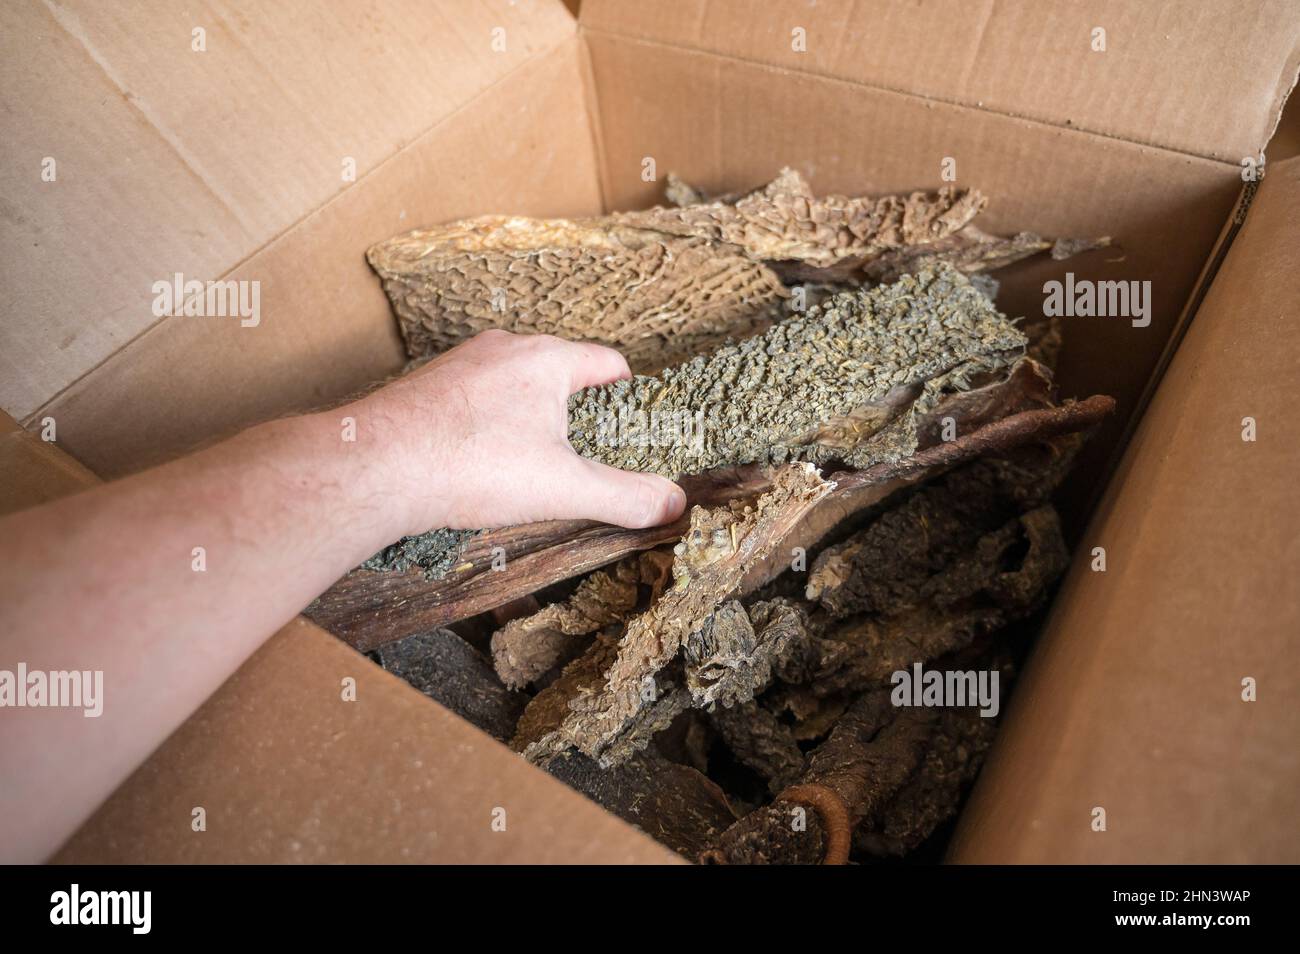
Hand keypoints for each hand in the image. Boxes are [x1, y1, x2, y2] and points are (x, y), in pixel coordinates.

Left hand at [350, 330, 685, 535]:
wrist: (374, 467)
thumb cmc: (471, 466)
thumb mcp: (563, 488)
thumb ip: (624, 497)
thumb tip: (675, 503)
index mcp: (546, 360)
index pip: (606, 362)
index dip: (627, 389)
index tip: (634, 413)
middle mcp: (503, 348)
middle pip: (558, 369)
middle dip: (575, 406)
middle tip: (587, 446)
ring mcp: (460, 364)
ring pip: (511, 381)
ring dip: (527, 413)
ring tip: (534, 456)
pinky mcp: (426, 386)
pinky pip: (473, 397)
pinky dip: (487, 422)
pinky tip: (480, 459)